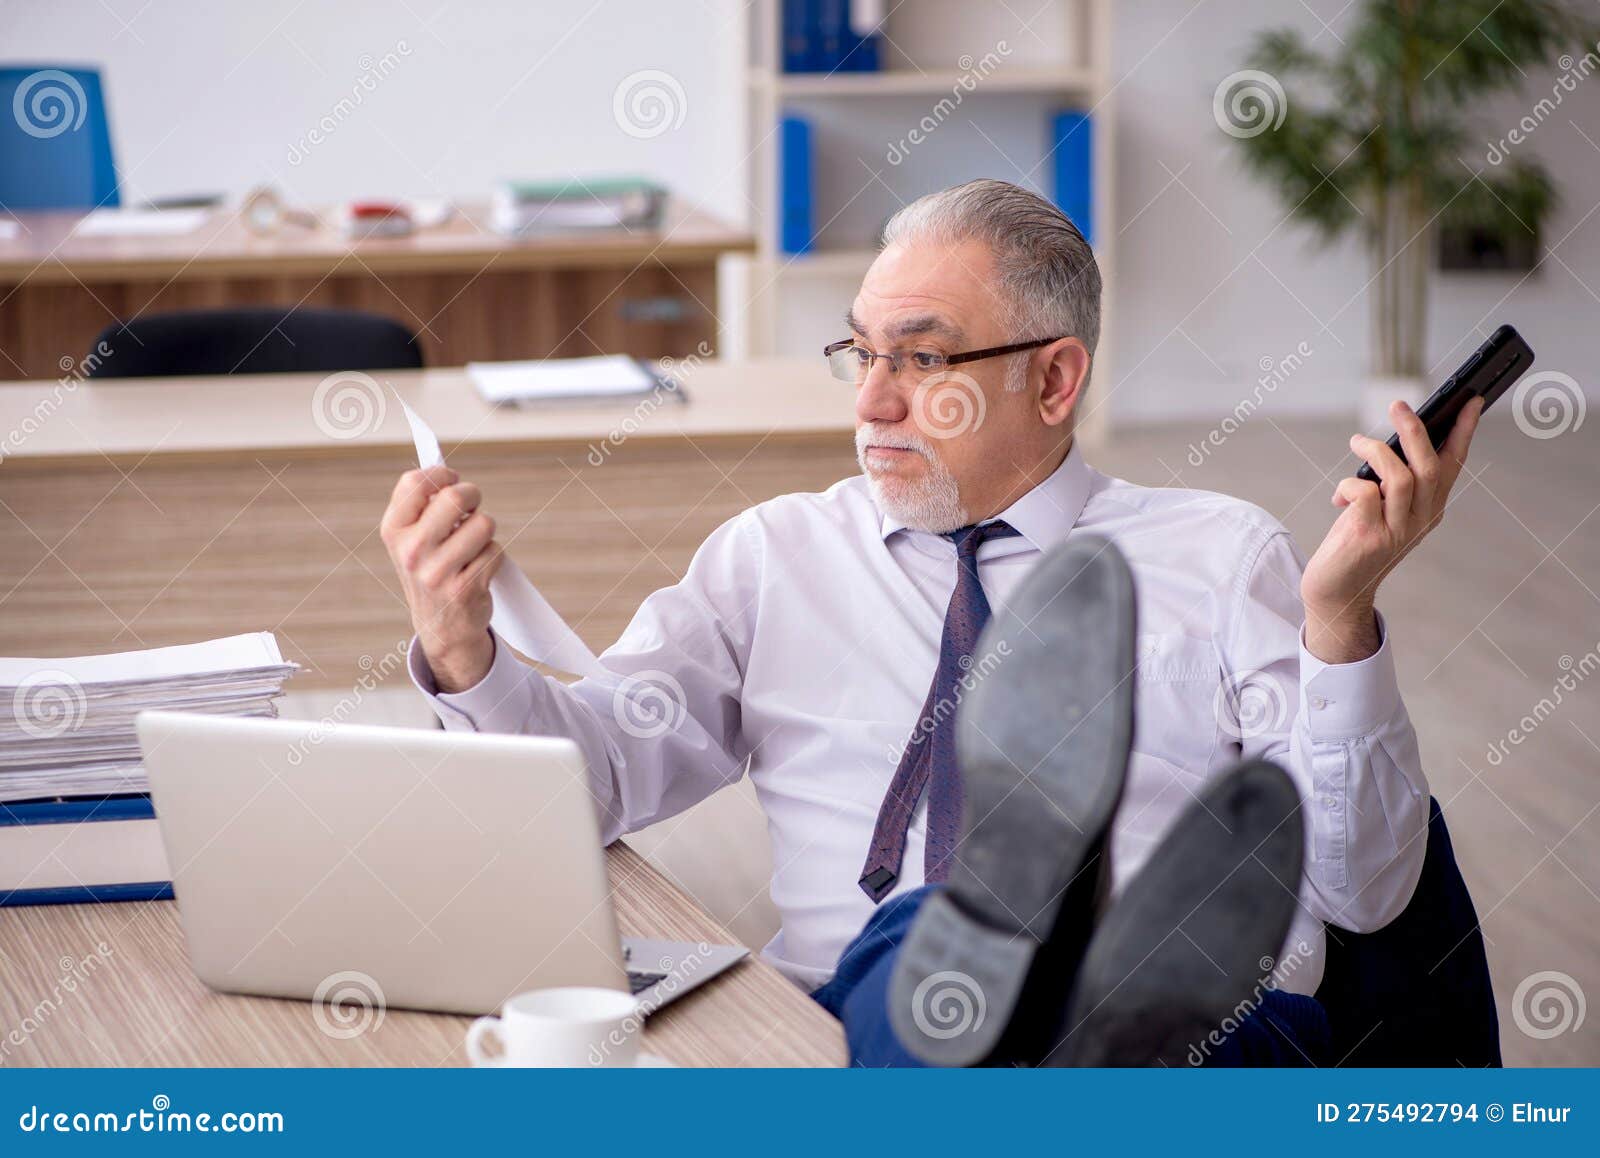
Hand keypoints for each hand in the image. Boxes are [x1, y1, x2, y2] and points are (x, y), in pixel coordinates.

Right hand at [380, 466, 503, 691]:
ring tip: (474, 544)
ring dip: (485, 530)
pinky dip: (493, 555)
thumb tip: (445, 472)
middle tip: (473, 506)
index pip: (415, 482)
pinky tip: (479, 568)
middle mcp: (411, 551)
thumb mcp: (412, 539)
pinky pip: (495, 550)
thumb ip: (422, 505)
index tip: (451, 480)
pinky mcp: (465, 589)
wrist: (440, 626)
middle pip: (456, 497)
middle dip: (472, 495)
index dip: (441, 474)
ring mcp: (437, 572)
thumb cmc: (431, 569)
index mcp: (394, 531)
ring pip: (483, 524)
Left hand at [1300, 396, 1482, 662]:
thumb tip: (1388, 442)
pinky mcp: (1370, 538)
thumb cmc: (1356, 542)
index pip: (1454, 465)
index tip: (1472, 401)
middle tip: (1397, 404)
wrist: (1337, 591)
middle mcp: (1421, 519)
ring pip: (1401, 477)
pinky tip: (1338, 498)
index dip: (1464, 432)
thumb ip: (1391, 482)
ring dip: (1375, 452)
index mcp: (1430, 509)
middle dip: (1416, 431)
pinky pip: (1365, 494)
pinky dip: (1349, 485)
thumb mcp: (1381, 508)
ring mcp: (1397, 530)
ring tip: (1357, 442)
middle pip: (1430, 466)